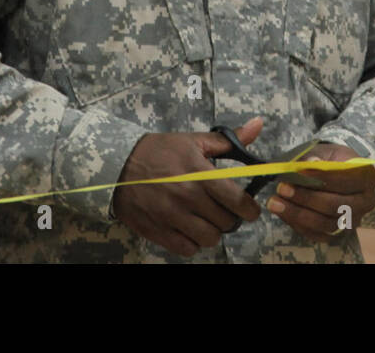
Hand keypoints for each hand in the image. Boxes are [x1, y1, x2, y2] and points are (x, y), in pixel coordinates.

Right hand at [112, 116, 263, 256]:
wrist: (116, 165)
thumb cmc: (158, 151)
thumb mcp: (192, 140)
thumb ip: (228, 140)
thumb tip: (258, 125)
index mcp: (198, 173)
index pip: (237, 200)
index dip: (250, 209)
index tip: (250, 209)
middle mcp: (187, 197)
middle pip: (226, 222)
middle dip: (231, 218)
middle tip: (224, 210)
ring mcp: (171, 217)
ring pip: (209, 239)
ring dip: (213, 231)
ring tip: (207, 220)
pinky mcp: (158, 231)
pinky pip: (187, 249)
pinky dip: (193, 242)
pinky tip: (190, 228)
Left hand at [266, 144, 374, 241]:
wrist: (336, 173)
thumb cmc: (331, 160)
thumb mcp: (326, 151)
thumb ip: (316, 156)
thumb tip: (310, 161)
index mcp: (367, 177)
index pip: (346, 180)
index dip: (322, 178)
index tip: (299, 173)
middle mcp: (366, 202)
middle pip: (335, 206)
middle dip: (306, 198)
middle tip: (282, 188)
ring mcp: (353, 220)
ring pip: (326, 224)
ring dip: (297, 214)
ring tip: (275, 203)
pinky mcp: (339, 233)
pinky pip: (318, 235)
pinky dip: (298, 225)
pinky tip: (282, 213)